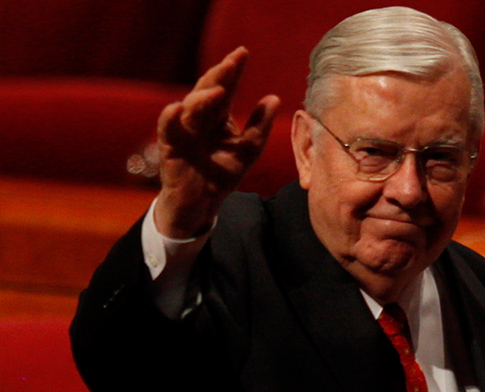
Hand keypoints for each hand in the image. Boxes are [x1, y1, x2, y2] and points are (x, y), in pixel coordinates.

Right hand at [154, 46, 279, 237]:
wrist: (203, 202)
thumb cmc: (222, 172)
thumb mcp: (249, 149)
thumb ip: (260, 125)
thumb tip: (274, 97)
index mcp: (218, 115)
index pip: (225, 88)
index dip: (233, 71)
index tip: (243, 52)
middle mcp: (199, 118)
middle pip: (207, 91)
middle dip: (220, 75)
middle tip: (233, 61)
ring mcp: (184, 130)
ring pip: (190, 107)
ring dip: (202, 97)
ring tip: (219, 89)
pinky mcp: (170, 146)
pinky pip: (167, 129)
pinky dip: (170, 118)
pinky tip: (178, 108)